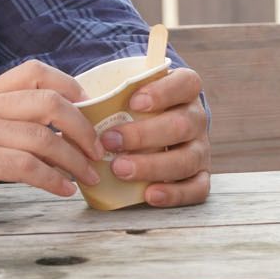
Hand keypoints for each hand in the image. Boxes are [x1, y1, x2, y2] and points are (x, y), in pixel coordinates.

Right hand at [0, 60, 102, 222]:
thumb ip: (4, 116)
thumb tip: (55, 128)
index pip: (35, 71)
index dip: (69, 84)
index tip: (88, 105)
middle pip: (49, 102)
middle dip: (83, 126)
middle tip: (97, 149)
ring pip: (43, 138)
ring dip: (74, 160)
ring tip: (89, 176)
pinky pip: (27, 168)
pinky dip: (53, 180)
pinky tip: (64, 191)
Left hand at [100, 67, 210, 206]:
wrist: (153, 130)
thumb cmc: (135, 109)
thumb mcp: (129, 93)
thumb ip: (115, 94)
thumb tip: (78, 103)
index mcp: (185, 90)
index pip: (186, 84)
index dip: (163, 92)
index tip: (133, 102)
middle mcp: (197, 118)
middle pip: (182, 125)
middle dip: (143, 135)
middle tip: (110, 141)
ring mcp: (201, 149)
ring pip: (187, 158)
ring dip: (152, 166)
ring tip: (119, 169)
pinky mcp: (200, 176)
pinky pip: (197, 188)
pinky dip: (174, 194)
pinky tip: (149, 194)